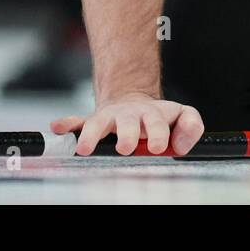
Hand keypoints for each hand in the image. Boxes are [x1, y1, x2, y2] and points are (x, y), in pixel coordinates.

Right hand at [52, 93, 203, 156]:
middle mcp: (130, 116)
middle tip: (126, 147)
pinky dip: (68, 125)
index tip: (157, 146)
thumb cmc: (158, 118)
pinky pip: (77, 121)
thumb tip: (179, 145)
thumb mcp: (181, 116)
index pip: (157, 123)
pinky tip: (58, 128)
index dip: (157, 133)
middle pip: (128, 122)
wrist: (135, 102)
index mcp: (153, 115)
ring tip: (84, 148)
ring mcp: (110, 118)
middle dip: (127, 134)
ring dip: (91, 134)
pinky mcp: (93, 121)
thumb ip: (190, 126)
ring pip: (98, 123)